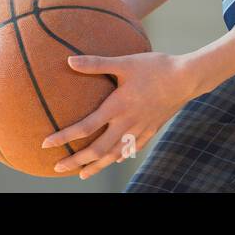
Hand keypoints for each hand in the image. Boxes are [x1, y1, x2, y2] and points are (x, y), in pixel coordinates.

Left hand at [42, 51, 196, 179]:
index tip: (46, 144)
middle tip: (58, 167)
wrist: (188, 78)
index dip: (64, 137)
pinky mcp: (152, 129)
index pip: (86, 127)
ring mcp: (140, 129)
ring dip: (96, 166)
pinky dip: (120, 157)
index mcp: (118, 106)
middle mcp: (127, 122)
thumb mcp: (125, 62)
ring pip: (114, 154)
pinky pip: (132, 149)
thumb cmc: (155, 66)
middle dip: (76, 161)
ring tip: (82, 174)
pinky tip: (115, 160)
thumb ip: (97, 64)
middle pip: (97, 149)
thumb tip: (69, 60)